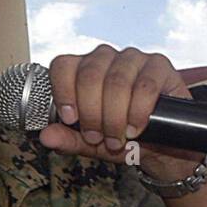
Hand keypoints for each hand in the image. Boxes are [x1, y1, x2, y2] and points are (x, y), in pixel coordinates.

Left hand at [40, 44, 201, 180]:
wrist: (160, 148)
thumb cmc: (121, 138)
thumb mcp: (90, 144)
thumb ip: (68, 139)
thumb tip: (46, 137)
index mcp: (81, 70)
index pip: (63, 66)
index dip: (63, 91)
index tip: (69, 119)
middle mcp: (105, 59)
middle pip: (89, 75)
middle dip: (91, 113)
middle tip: (97, 137)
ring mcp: (133, 59)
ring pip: (116, 81)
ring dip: (114, 116)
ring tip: (116, 139)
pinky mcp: (159, 66)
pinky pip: (145, 85)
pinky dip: (138, 111)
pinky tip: (135, 128)